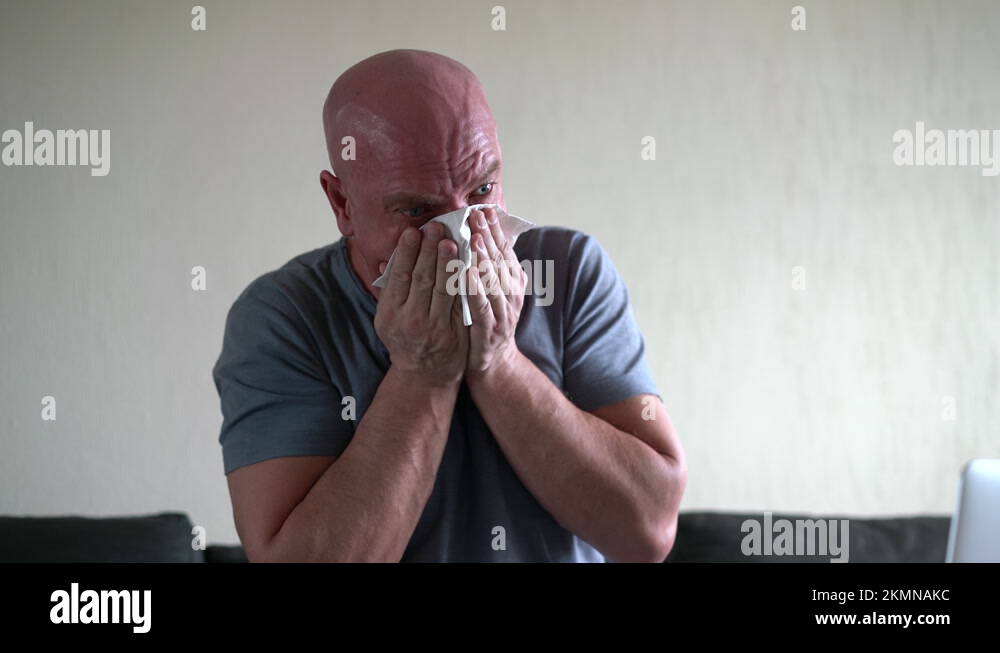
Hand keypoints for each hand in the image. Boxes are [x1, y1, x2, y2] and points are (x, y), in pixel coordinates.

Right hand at [374, 223, 468, 386]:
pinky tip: (468, 264)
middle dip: (429, 251)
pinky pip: (459, 302)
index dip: (406, 253)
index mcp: (390, 313)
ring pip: (442, 289)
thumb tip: (386, 259)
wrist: (424, 374)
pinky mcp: (454, 332)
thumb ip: (389, 290)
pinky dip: (463, 282)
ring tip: (451, 239)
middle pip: (421, 279)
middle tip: (435, 227)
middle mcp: (410, 319)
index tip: (412, 232)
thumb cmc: (404, 338)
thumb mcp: (387, 318)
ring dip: (447, 263)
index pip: (399, 276)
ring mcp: (434, 326)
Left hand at [465, 207, 526, 376]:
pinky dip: (476, 290)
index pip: (504, 252)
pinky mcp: (490, 330)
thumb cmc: (488, 322)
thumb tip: (487, 238)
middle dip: (490, 237)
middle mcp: (511, 296)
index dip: (495, 231)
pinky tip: (467, 275)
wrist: (493, 363)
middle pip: (501, 262)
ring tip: (476, 239)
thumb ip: (492, 269)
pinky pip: (483, 307)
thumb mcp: (494, 293)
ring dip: (485, 260)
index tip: (484, 210)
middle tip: (478, 215)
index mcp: (511, 284)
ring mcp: (502, 313)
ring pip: (495, 282)